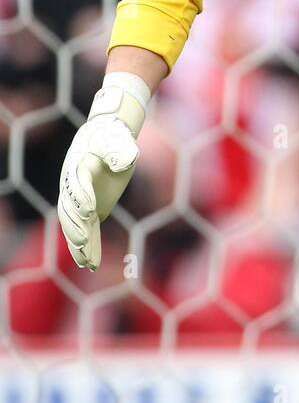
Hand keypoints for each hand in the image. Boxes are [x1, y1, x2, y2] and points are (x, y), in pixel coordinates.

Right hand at [57, 78, 147, 269]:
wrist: (105, 139)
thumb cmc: (113, 138)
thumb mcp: (118, 140)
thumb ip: (119, 150)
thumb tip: (123, 162)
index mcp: (78, 166)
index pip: (77, 185)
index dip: (82, 197)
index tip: (89, 210)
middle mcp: (73, 186)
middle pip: (70, 209)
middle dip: (75, 226)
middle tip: (82, 241)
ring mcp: (79, 201)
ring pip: (74, 226)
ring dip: (79, 244)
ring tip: (87, 262)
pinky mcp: (90, 212)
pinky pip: (87, 231)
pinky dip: (89, 247)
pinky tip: (92, 265)